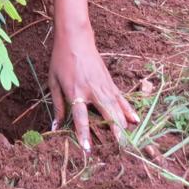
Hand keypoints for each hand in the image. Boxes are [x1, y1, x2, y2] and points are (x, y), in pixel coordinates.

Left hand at [49, 28, 138, 151]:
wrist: (75, 39)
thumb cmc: (61, 60)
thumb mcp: (53, 82)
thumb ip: (57, 106)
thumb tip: (55, 127)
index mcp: (75, 91)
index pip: (80, 117)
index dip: (84, 133)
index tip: (88, 149)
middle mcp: (92, 90)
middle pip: (106, 113)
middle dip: (113, 131)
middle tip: (119, 148)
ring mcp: (103, 85)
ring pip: (116, 107)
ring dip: (123, 124)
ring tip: (127, 140)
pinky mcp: (110, 81)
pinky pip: (120, 98)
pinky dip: (128, 109)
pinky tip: (135, 120)